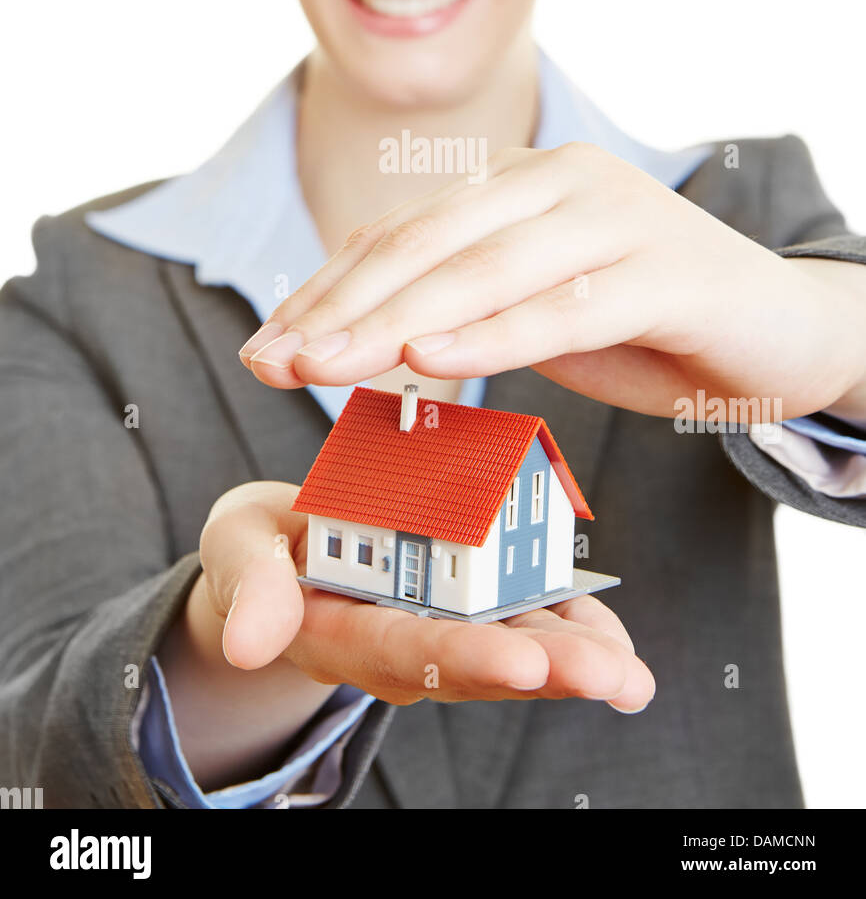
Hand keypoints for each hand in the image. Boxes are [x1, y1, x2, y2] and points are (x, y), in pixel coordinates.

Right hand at [200, 481, 654, 709]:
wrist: (280, 554)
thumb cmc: (263, 550)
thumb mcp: (239, 551)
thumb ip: (251, 590)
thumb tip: (250, 645)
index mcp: (341, 632)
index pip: (404, 649)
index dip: (461, 657)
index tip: (518, 664)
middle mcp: (401, 643)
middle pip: (477, 662)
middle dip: (548, 671)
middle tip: (611, 675)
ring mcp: (438, 625)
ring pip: (511, 647)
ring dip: (575, 659)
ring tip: (632, 674)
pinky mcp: (466, 602)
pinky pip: (522, 616)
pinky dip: (570, 623)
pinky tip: (616, 635)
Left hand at [239, 143, 863, 419]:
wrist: (784, 330)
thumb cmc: (651, 324)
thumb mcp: (541, 313)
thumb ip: (466, 310)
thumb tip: (356, 337)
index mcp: (523, 183)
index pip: (403, 234)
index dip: (327, 289)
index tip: (266, 343)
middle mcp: (563, 181)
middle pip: (428, 245)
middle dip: (341, 308)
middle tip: (274, 359)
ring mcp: (617, 217)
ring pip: (485, 270)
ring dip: (395, 323)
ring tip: (323, 365)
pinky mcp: (666, 270)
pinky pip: (564, 305)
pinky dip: (492, 335)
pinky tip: (428, 360)